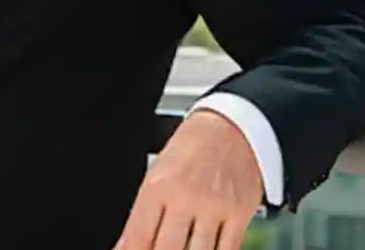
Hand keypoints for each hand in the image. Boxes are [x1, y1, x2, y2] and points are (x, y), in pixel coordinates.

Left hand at [113, 110, 262, 249]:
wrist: (231, 127)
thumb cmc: (190, 151)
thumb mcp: (156, 175)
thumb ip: (141, 217)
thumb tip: (125, 247)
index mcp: (158, 186)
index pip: (138, 238)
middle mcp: (185, 197)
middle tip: (160, 248)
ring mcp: (214, 207)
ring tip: (181, 248)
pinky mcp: (239, 214)